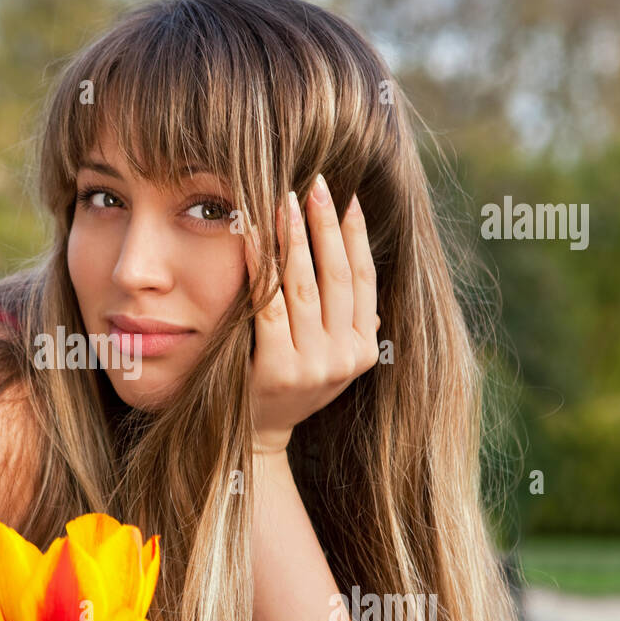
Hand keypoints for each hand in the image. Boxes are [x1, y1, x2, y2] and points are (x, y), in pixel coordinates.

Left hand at [243, 174, 380, 455]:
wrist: (254, 437)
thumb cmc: (286, 387)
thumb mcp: (326, 358)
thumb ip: (341, 320)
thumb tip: (356, 263)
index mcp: (363, 349)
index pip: (365, 280)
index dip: (357, 236)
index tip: (348, 198)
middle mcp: (345, 357)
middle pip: (337, 276)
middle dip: (325, 225)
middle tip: (314, 183)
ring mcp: (314, 365)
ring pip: (304, 286)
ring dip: (293, 239)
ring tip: (283, 201)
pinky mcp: (277, 368)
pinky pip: (269, 306)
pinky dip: (262, 268)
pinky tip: (254, 239)